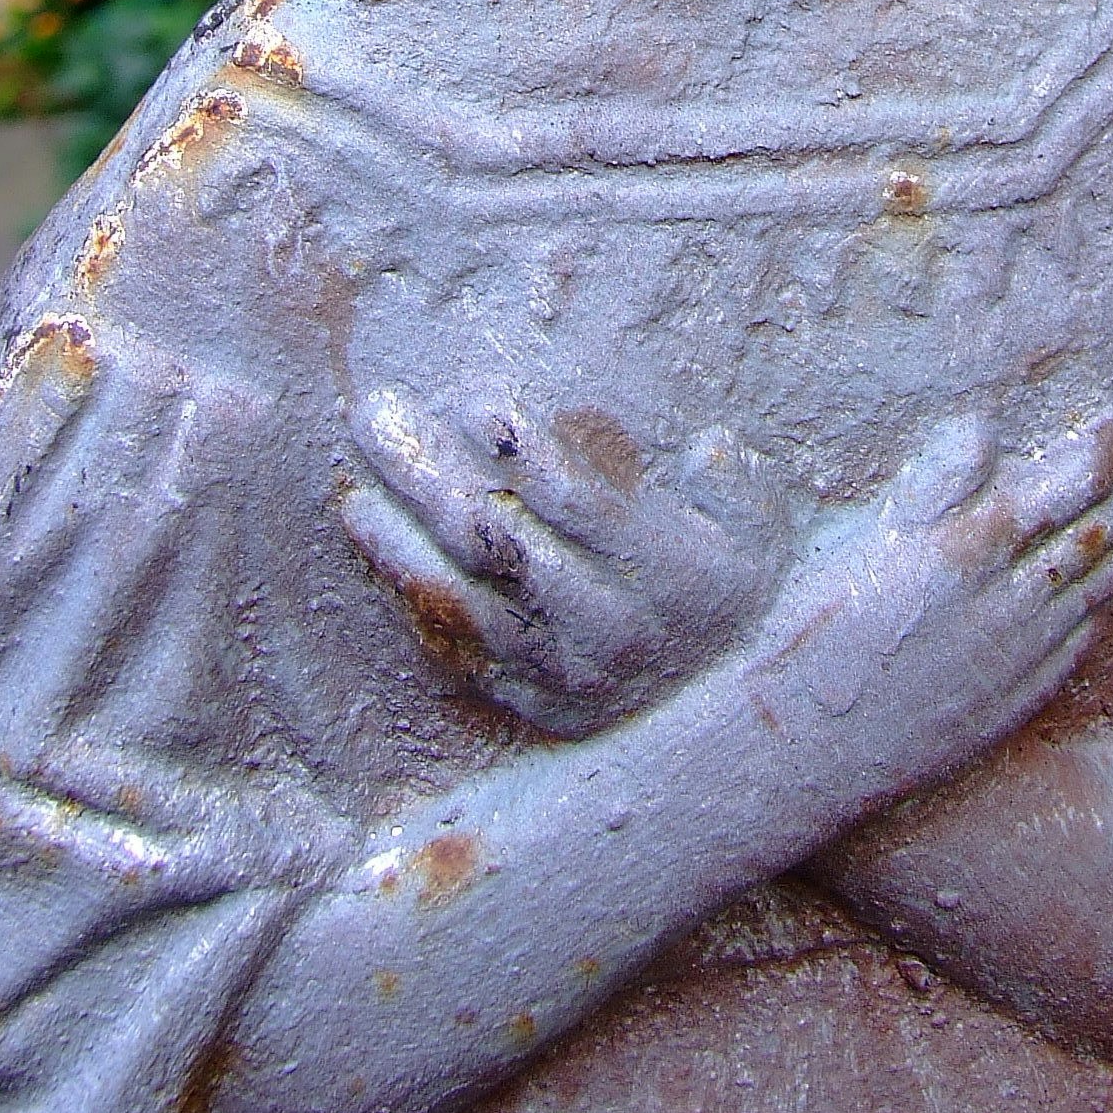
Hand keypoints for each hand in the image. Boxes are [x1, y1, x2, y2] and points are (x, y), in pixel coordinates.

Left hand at [342, 391, 791, 735]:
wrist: (743, 710)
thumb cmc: (740, 588)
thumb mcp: (760, 533)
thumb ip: (736, 489)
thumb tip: (708, 451)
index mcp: (668, 576)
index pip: (583, 507)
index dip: (525, 455)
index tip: (474, 402)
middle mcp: (612, 630)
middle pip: (504, 548)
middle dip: (430, 477)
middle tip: (375, 418)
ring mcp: (570, 674)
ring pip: (469, 605)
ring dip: (402, 545)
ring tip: (352, 493)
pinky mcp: (540, 703)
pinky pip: (465, 655)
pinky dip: (418, 606)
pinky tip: (379, 556)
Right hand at [740, 403, 1112, 823]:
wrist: (808, 749)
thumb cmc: (816, 632)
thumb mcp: (860, 545)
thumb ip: (931, 487)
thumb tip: (983, 428)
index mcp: (969, 552)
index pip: (1069, 484)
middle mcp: (1008, 603)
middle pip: (1102, 528)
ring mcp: (1022, 654)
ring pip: (1103, 579)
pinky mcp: (1019, 696)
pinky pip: (1088, 631)